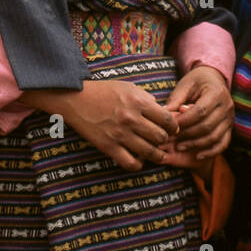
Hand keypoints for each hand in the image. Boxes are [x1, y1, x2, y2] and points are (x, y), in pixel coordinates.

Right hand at [26, 80, 177, 171]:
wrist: (76, 98)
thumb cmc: (103, 91)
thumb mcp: (128, 87)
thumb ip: (146, 98)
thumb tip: (161, 110)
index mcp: (138, 102)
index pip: (167, 119)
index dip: (174, 126)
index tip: (172, 129)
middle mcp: (131, 119)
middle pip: (161, 137)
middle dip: (165, 141)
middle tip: (164, 142)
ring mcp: (120, 134)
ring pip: (149, 152)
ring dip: (157, 156)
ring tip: (159, 156)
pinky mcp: (108, 146)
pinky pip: (130, 163)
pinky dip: (138, 164)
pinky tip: (138, 159)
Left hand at [163, 65, 232, 159]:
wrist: (214, 79)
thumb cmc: (197, 81)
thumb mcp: (185, 85)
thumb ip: (176, 100)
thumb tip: (163, 114)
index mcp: (216, 93)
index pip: (200, 111)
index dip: (185, 121)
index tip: (171, 126)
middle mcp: (227, 106)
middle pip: (207, 126)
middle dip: (188, 134)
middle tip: (171, 139)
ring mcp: (230, 118)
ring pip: (215, 137)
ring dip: (196, 144)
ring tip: (179, 147)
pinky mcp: (229, 127)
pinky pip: (223, 143)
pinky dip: (211, 152)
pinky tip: (198, 156)